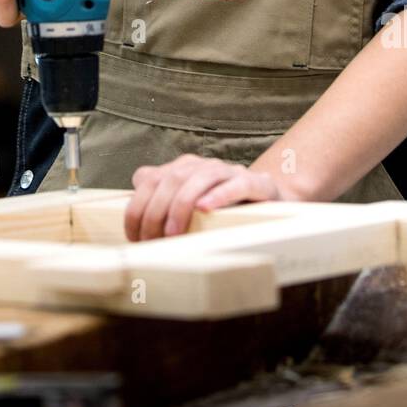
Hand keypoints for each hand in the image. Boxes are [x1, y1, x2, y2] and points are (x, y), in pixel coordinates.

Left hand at [124, 154, 286, 240]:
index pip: (151, 178)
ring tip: (173, 233)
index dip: (137, 207)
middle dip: (156, 212)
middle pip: (171, 179)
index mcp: (184, 169)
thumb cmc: (224, 211)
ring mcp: (231, 172)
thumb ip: (162, 204)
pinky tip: (206, 208)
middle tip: (152, 241)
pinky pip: (238, 184)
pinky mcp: (258, 184)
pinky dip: (220, 195)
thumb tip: (135, 216)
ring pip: (200, 178)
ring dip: (181, 206)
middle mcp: (205, 166)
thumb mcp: (188, 209)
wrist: (272, 205)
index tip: (134, 237)